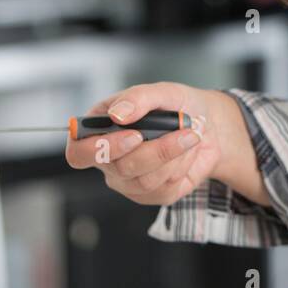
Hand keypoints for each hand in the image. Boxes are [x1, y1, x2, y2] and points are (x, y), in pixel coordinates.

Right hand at [65, 82, 231, 205]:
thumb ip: (137, 98)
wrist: (209, 125)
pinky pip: (163, 190)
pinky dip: (182, 165)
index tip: (133, 135)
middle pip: (118, 168)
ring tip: (191, 134)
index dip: (98, 149)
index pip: (78, 152)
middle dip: (154, 151)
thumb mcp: (161, 91)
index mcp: (100, 129)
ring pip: (144, 181)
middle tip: (180, 131)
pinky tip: (188, 151)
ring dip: (174, 155)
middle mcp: (109, 159)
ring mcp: (129, 181)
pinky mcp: (152, 195)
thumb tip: (118, 114)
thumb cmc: (178, 105)